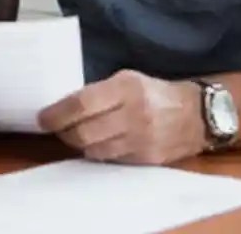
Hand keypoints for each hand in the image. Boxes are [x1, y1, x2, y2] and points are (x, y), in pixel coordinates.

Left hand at [38, 70, 205, 164]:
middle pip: (84, 132)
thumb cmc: (156, 93)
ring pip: (94, 150)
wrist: (197, 115)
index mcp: (127, 88)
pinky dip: (99, 152)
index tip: (43, 118)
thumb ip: (99, 91)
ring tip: (75, 135)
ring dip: (79, 144)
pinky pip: (111, 160)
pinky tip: (97, 143)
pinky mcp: (146, 159)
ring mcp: (141, 139)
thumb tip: (64, 104)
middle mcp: (134, 114)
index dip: (58, 113)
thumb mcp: (129, 79)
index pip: (82, 103)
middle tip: (56, 128)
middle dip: (64, 132)